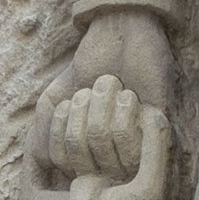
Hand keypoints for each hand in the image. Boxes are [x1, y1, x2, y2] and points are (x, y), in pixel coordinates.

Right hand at [38, 12, 173, 184]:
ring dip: (103, 104)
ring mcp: (133, 151)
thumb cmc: (89, 68)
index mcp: (84, 152)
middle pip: (78, 152)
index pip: (60, 160)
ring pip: (101, 142)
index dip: (60, 126)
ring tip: (117, 88)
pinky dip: (124, 109)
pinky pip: (129, 142)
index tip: (75, 97)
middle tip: (97, 88)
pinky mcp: (156, 138)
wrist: (122, 36)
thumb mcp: (54, 98)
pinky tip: (132, 96)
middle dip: (81, 110)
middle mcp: (108, 158)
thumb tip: (46, 162)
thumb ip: (43, 131)